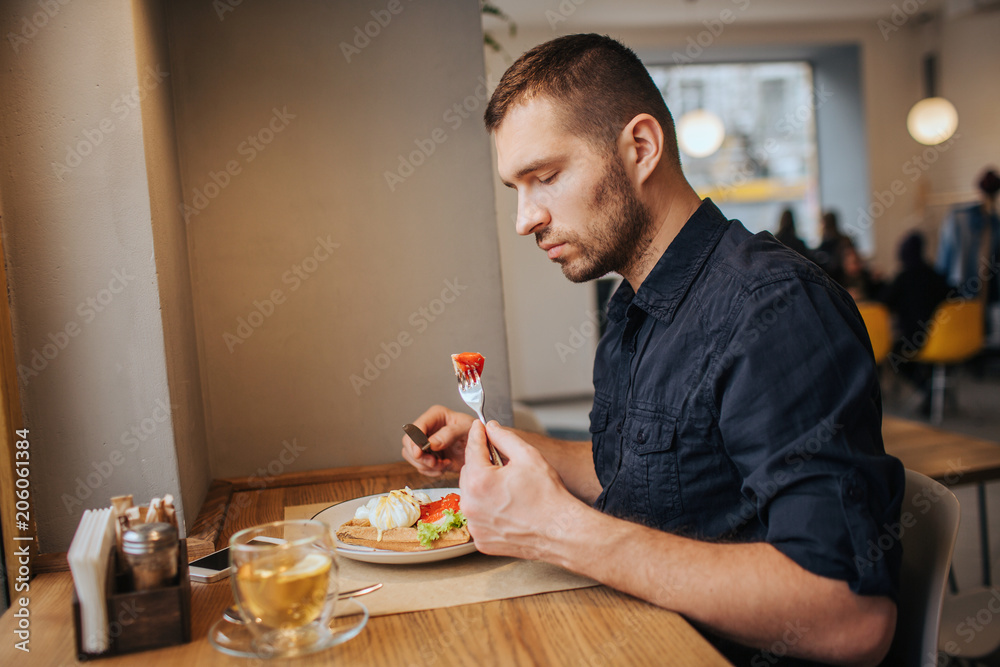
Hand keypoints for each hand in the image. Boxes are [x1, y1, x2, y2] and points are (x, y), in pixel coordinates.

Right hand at [401, 405, 474, 476]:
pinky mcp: (429, 456)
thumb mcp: (467, 429)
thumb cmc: (477, 433)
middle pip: (408, 443)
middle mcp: (428, 428)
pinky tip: (444, 467)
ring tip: (443, 464)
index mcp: (435, 416)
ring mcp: (426, 443)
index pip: (415, 428)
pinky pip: (420, 466)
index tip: (420, 453)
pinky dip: (431, 471)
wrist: (482, 450)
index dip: (414, 441)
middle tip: (434, 462)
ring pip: (412, 456)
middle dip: (420, 457)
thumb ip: (449, 434)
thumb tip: (430, 443)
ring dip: (426, 465)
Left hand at [459, 420, 581, 560]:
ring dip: (483, 488)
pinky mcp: (481, 540)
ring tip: (508, 490)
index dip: (477, 434)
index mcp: (479, 481)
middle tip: (503, 464)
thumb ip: (504, 438)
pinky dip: (487, 510)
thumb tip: (491, 428)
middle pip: (468, 473)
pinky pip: (478, 517)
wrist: (560, 531)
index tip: (479, 427)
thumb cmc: (548, 497)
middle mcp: (471, 505)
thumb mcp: (528, 456)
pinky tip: (506, 508)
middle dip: (482, 464)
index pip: (472, 449)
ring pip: (471, 496)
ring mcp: (475, 525)